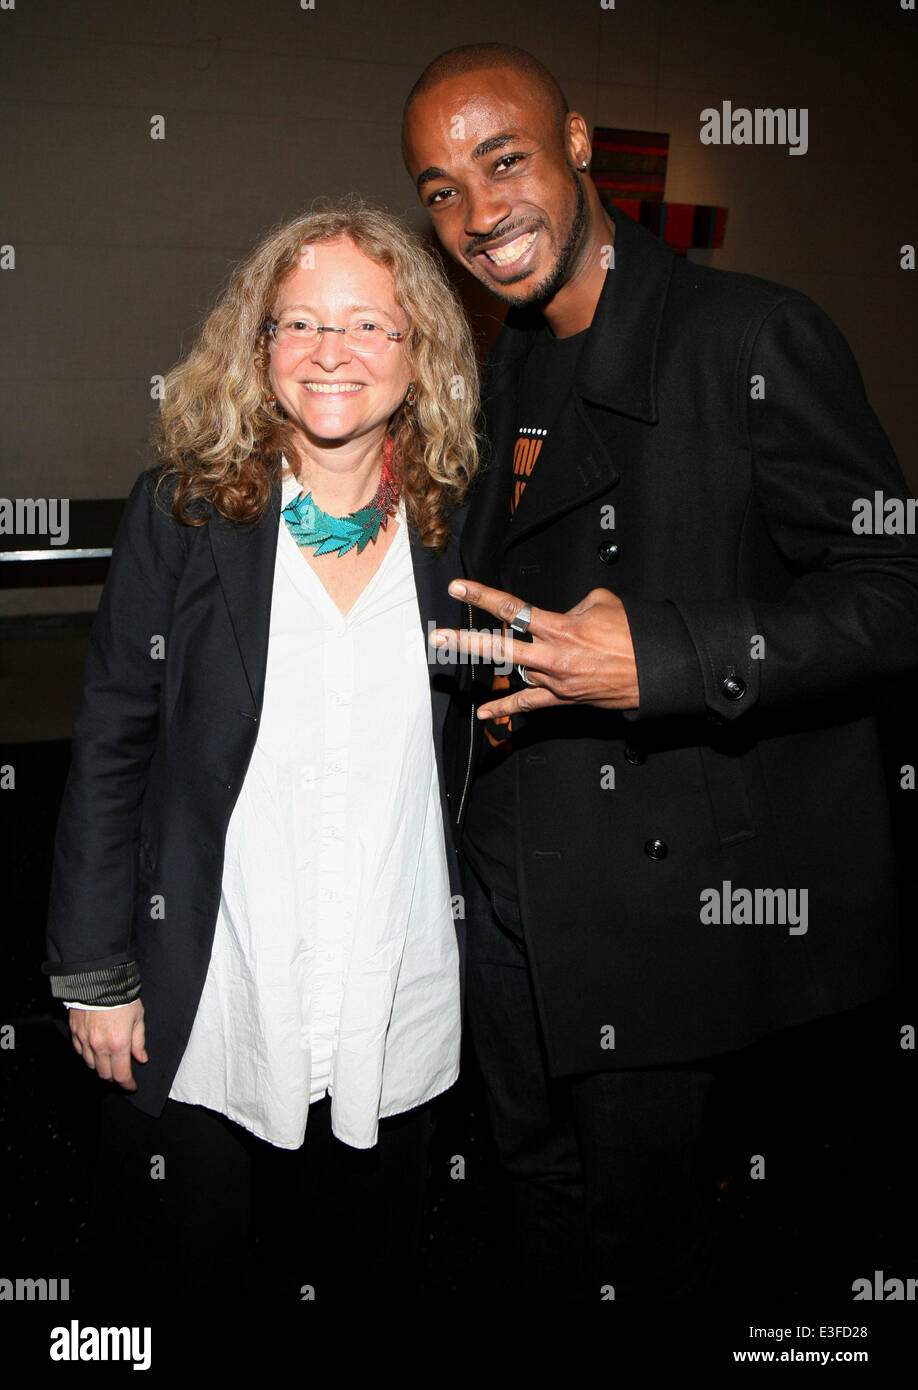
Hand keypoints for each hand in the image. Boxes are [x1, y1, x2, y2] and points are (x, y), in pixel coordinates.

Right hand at [69, 999, 146, 1091]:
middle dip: (114, 1078)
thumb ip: (138, 1041)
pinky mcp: (75, 1033)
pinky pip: (80, 1052)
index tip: (131, 1086)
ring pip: (91, 1065)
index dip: (127, 1084)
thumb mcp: (138, 1018)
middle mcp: (100, 1047)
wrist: (99, 981)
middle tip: (121, 1075)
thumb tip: (141, 1058)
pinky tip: (95, 1052)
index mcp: (118, 1044)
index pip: (121, 1075)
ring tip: (109, 1063)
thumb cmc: (122, 997)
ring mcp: (85, 1041)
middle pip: (105, 1074)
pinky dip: (88, 1056)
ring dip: (101, 1068)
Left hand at [432, 580, 639, 717]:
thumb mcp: (602, 602)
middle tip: (439, 638)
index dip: (482, 596)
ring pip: (519, 669)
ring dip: (511, 660)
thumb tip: (563, 612)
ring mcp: (556, 680)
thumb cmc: (635, 636)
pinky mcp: (564, 698)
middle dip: (466, 642)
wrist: (655, 670)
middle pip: (499, 647)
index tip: (459, 588)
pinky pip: (529, 703)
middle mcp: (553, 656)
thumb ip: (574, 605)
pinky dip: (505, 708)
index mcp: (561, 628)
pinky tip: (485, 713)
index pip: (513, 608)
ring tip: (497, 651)